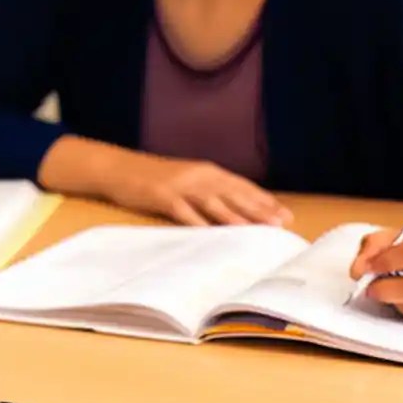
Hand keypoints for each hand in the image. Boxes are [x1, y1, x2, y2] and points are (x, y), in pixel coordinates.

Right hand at [37, 136, 291, 226]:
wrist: (118, 169)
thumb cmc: (154, 178)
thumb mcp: (186, 180)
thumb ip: (209, 192)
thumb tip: (234, 210)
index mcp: (207, 171)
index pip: (242, 186)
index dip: (264, 200)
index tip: (284, 215)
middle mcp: (198, 176)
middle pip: (234, 194)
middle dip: (258, 209)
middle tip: (280, 224)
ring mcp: (180, 186)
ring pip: (214, 202)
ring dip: (236, 216)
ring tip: (255, 229)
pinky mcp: (162, 196)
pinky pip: (184, 211)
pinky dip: (199, 222)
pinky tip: (212, 233)